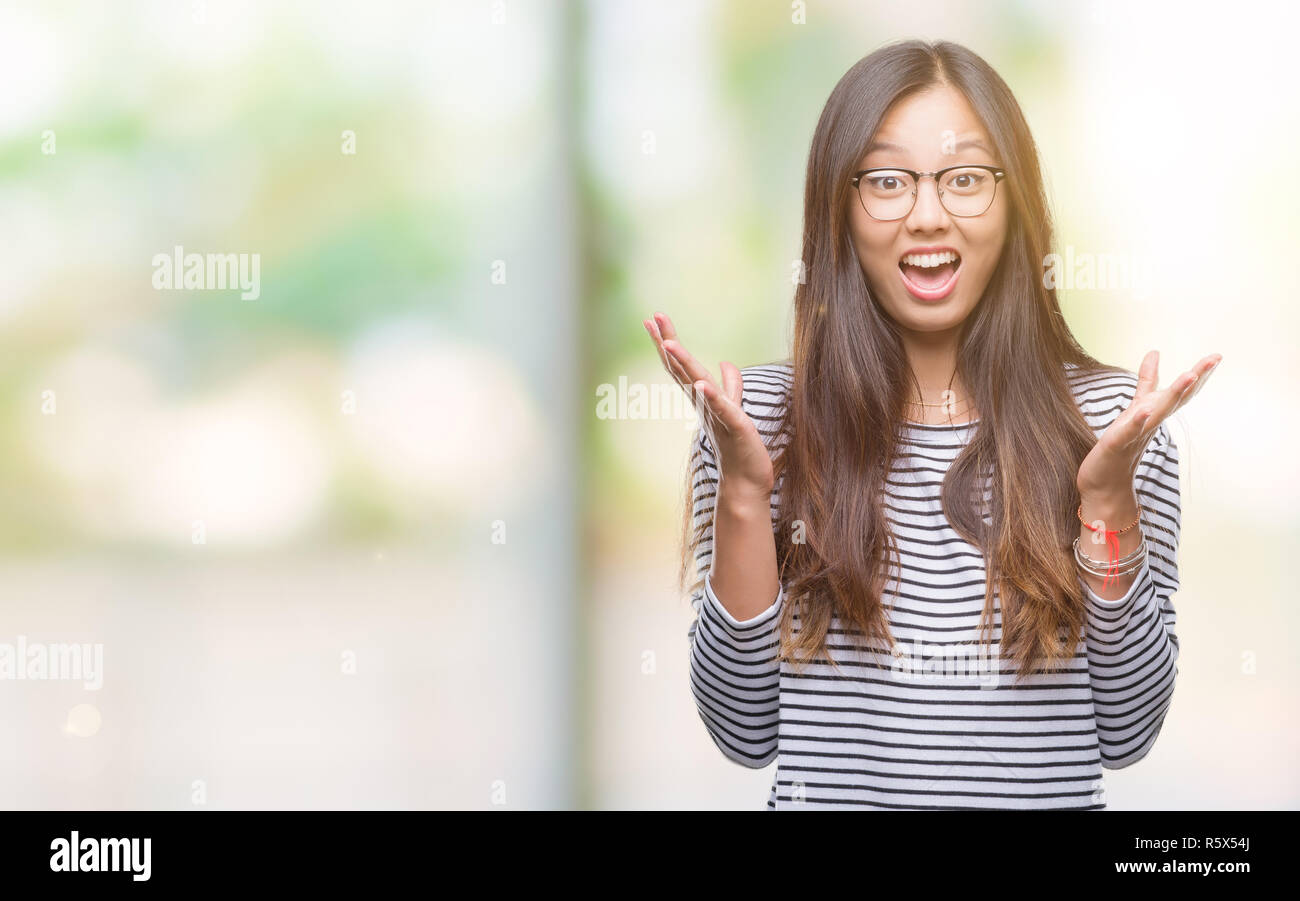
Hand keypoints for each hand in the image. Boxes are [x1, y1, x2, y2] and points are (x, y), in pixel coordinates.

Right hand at [643, 311, 774, 499]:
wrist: (746, 481)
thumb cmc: (738, 446)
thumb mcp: (735, 407)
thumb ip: (730, 386)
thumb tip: (726, 363)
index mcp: (702, 398)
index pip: (681, 365)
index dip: (667, 341)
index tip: (652, 319)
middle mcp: (703, 404)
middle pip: (682, 369)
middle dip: (667, 343)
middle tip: (651, 318)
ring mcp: (716, 415)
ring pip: (696, 385)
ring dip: (682, 365)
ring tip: (669, 343)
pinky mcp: (734, 427)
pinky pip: (721, 409)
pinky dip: (710, 396)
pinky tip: (701, 384)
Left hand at [1076, 350, 1221, 498]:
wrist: (1105, 484)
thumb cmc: (1121, 444)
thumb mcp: (1135, 407)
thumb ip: (1147, 382)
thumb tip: (1155, 352)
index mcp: (1155, 413)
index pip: (1180, 392)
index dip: (1198, 374)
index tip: (1217, 356)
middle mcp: (1150, 423)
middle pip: (1176, 399)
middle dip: (1195, 378)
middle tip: (1214, 359)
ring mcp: (1135, 435)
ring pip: (1158, 413)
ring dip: (1174, 394)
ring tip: (1189, 375)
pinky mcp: (1116, 445)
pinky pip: (1129, 432)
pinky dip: (1137, 422)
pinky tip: (1143, 411)